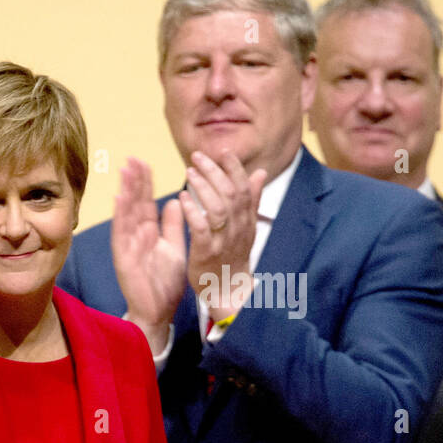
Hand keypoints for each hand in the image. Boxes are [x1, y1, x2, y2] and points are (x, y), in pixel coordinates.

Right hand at [111, 157, 186, 352]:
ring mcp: (128, 246)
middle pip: (135, 203)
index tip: (145, 162)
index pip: (147, 202)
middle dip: (134, 180)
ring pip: (126, 214)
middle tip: (133, 157)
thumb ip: (173, 226)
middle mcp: (136, 236)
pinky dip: (120, 216)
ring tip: (125, 171)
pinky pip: (122, 235)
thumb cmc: (165, 283)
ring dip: (125, 192)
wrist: (159, 312)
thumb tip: (174, 200)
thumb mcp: (175, 249)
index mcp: (150, 233)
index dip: (145, 182)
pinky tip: (119, 199)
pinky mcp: (124, 259)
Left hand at [178, 150, 266, 320]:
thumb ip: (251, 199)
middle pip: (230, 194)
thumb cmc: (234, 255)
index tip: (223, 151)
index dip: (234, 168)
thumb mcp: (247, 226)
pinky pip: (201, 229)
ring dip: (202, 187)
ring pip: (217, 208)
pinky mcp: (207, 253)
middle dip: (214, 172)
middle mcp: (238, 228)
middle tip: (197, 157)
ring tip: (189, 172)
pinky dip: (192, 211)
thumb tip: (260, 172)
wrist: (229, 290)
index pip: (244, 188)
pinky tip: (182, 198)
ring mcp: (223, 241)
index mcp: (247, 220)